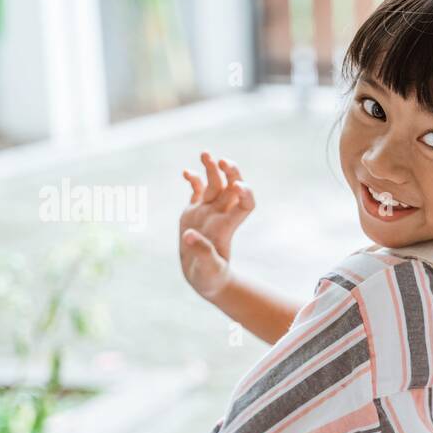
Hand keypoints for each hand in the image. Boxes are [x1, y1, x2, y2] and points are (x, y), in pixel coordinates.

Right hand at [179, 152, 255, 301]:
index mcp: (226, 227)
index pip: (245, 205)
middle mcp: (219, 216)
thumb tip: (189, 236)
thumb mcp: (207, 270)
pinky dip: (194, 179)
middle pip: (231, 188)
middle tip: (223, 161)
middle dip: (231, 173)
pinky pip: (197, 191)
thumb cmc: (210, 278)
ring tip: (206, 153)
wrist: (203, 278)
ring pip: (215, 185)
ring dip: (212, 168)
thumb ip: (202, 253)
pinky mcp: (194, 212)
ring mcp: (207, 212)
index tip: (239, 186)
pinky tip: (186, 172)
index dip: (246, 194)